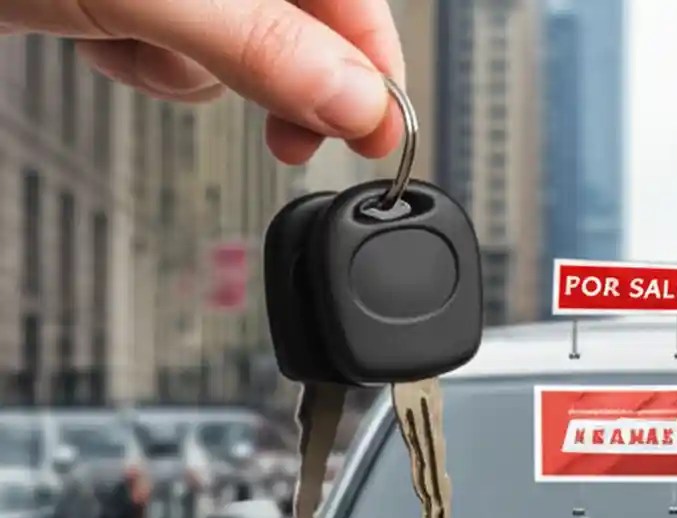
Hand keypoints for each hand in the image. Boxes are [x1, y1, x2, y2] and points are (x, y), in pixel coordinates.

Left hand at [0, 0, 405, 163]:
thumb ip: (268, 47)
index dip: (373, 70)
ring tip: (135, 45)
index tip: (379, 138)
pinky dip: (145, 61)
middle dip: (278, 79)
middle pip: (305, 28)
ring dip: (191, 70)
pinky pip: (177, 49)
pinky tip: (105, 38)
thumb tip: (360, 103)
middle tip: (290, 137)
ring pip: (238, 48)